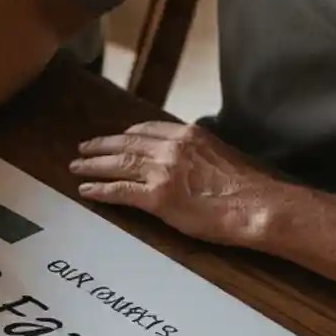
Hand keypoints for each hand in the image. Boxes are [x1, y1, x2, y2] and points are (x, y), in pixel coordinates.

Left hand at [69, 122, 286, 245]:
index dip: (127, 135)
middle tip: (83, 149)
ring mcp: (162, 171)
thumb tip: (192, 159)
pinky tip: (87, 191)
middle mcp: (171, 148)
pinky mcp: (157, 197)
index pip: (148, 129)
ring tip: (77, 168)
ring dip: (94, 166)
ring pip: (118, 164)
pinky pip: (119, 191)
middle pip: (127, 143)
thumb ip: (200, 152)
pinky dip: (100, 190)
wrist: (258, 206)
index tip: (117, 138)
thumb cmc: (249, 187)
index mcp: (188, 135)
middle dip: (102, 146)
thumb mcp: (223, 155)